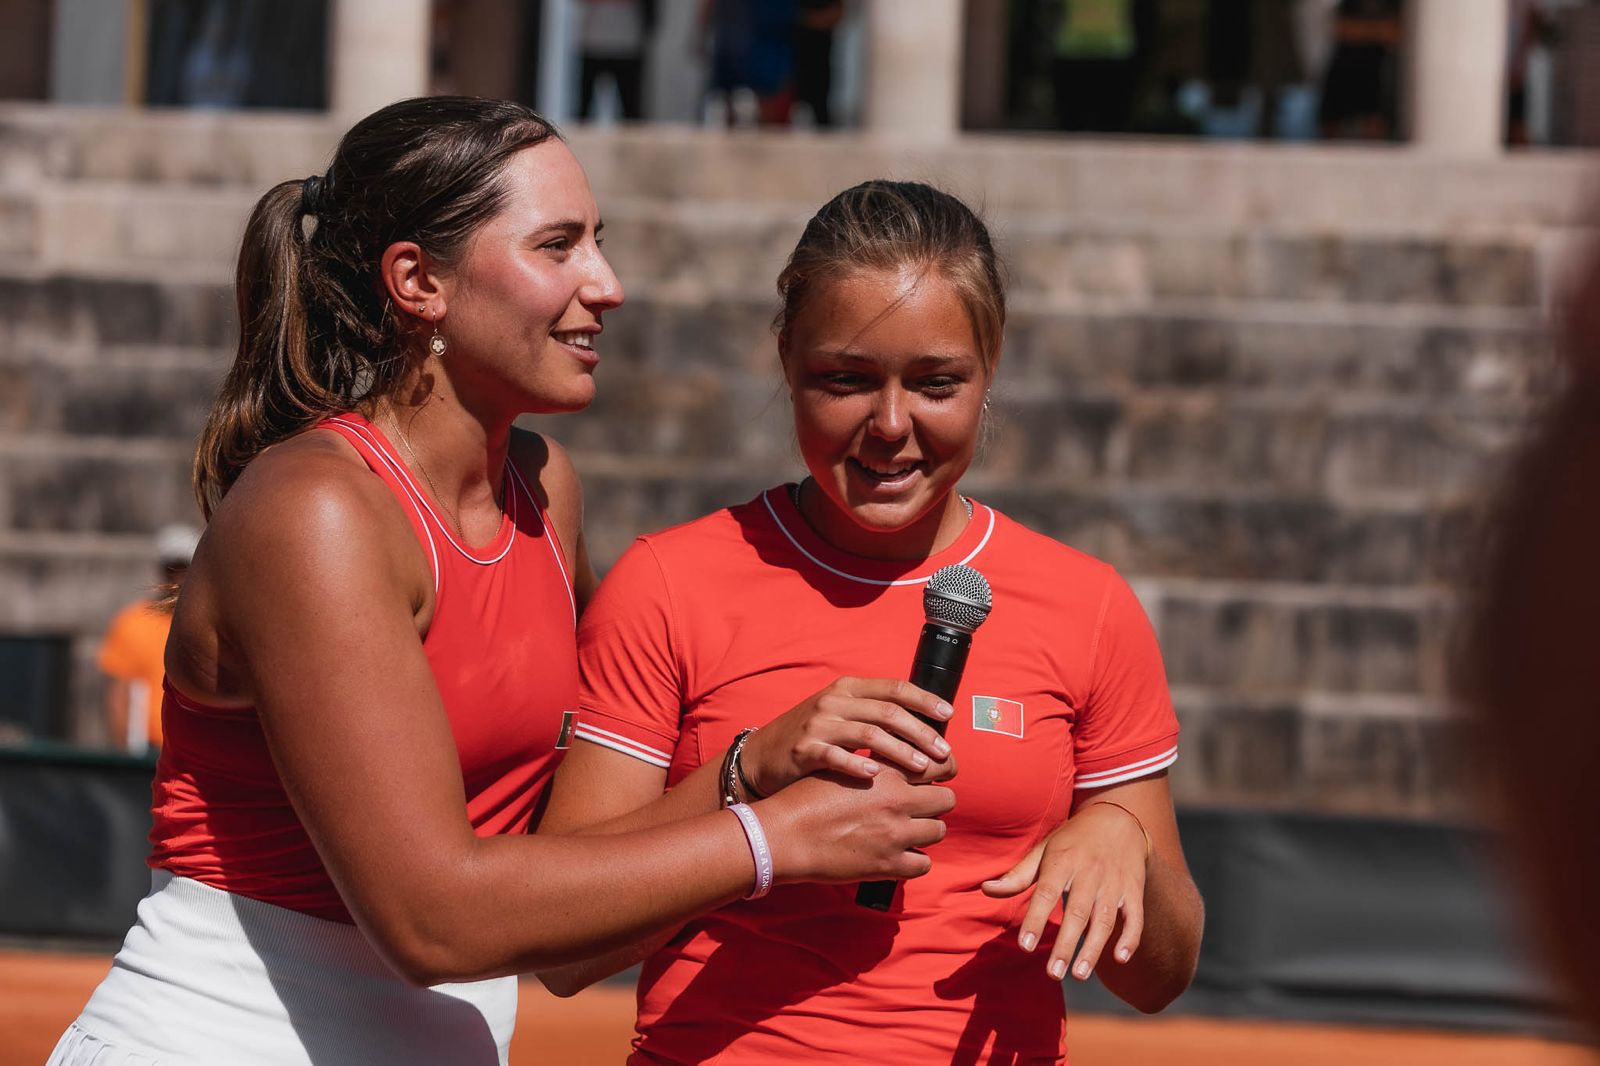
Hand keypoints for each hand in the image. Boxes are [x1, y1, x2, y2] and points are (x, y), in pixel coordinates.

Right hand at [742, 676, 956, 794]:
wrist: (762, 755)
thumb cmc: (811, 737)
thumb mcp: (841, 714)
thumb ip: (873, 714)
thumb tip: (922, 726)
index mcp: (848, 688)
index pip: (894, 687)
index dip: (924, 700)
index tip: (948, 715)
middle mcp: (834, 702)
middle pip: (887, 712)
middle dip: (920, 732)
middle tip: (942, 754)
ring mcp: (818, 724)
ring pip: (868, 734)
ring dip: (898, 751)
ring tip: (920, 769)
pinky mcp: (803, 749)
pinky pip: (835, 756)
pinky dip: (856, 766)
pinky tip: (874, 778)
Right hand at [757, 769, 954, 883]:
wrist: (785, 835)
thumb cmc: (805, 799)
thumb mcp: (841, 768)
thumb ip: (874, 765)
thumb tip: (894, 761)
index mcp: (886, 772)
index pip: (938, 764)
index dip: (945, 769)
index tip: (941, 774)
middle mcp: (897, 801)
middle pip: (947, 799)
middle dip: (936, 802)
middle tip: (922, 806)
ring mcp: (896, 834)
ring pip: (939, 831)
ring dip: (927, 830)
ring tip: (909, 831)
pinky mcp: (888, 865)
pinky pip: (923, 864)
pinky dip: (916, 860)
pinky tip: (901, 855)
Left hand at [981, 802, 1148, 981]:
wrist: (1117, 818)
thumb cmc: (1072, 840)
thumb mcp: (1044, 850)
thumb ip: (1018, 875)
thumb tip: (986, 890)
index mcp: (1062, 861)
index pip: (1046, 893)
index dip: (1035, 920)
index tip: (1025, 946)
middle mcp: (1089, 872)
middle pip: (1077, 912)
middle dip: (1066, 945)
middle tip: (1053, 974)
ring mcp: (1114, 881)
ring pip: (1105, 919)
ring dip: (1093, 948)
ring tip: (1079, 975)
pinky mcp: (1133, 889)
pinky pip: (1135, 916)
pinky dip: (1130, 938)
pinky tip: (1120, 959)